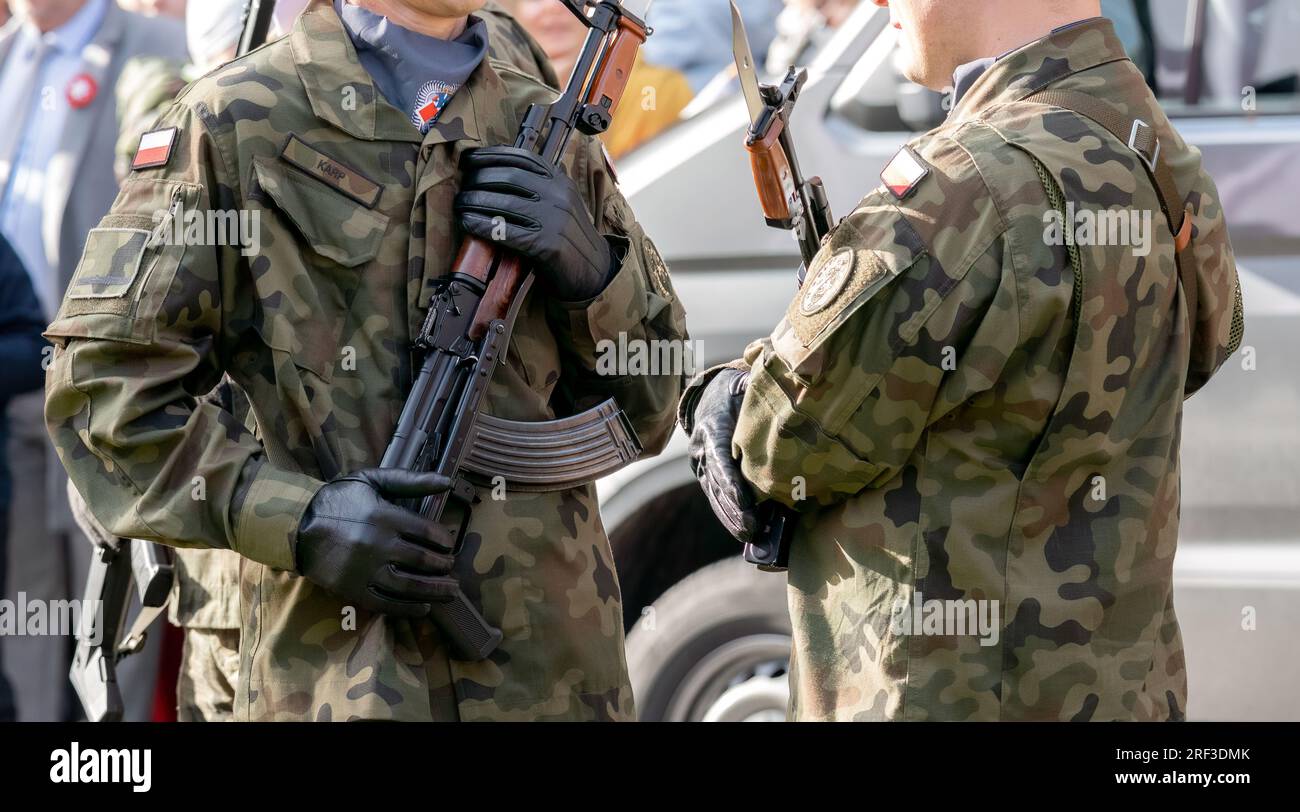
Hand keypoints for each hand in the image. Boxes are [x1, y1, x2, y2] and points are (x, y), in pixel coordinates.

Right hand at [295, 468, 458, 616]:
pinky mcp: (352, 589)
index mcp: (383, 516)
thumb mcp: (372, 480)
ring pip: (408, 585)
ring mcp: (363, 570)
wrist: (296, 525)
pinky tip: (424, 608)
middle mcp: (376, 545)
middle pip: (421, 561)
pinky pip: (385, 604)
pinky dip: (408, 608)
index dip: (444, 541)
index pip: (426, 532)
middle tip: (452, 569)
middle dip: (443, 566)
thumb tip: (448, 482)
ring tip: (450, 592)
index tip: (450, 545)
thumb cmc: (339, 500)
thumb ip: (411, 481)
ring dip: (434, 591)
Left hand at [455, 145, 614, 299]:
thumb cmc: (571, 237)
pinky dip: (481, 225)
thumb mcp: (563, 203)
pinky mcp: (547, 245)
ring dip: (474, 200)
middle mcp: (558, 196)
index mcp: (561, 181)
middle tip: (462, 186)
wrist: (595, 270)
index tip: (469, 159)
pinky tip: (467, 222)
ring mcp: (554, 220)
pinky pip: (505, 231)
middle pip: (508, 177)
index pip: (522, 158)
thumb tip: (500, 173)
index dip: (490, 155)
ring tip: (459, 203)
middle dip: (478, 178)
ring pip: (504, 202)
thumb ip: (541, 187)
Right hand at [688, 369, 761, 542]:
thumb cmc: (732, 393)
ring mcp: (701, 466)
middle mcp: (701, 450)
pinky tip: (743, 532)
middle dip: (734, 507)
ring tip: (749, 535)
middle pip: (717, 483)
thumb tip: (776, 388)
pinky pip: (717, 499)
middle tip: (752, 527)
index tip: (745, 500)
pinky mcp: (707, 477)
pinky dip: (729, 515)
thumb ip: (753, 390)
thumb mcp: (740, 386)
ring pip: (715, 496)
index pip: (720, 458)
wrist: (708, 399)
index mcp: (711, 429)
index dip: (731, 481)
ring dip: (731, 517)